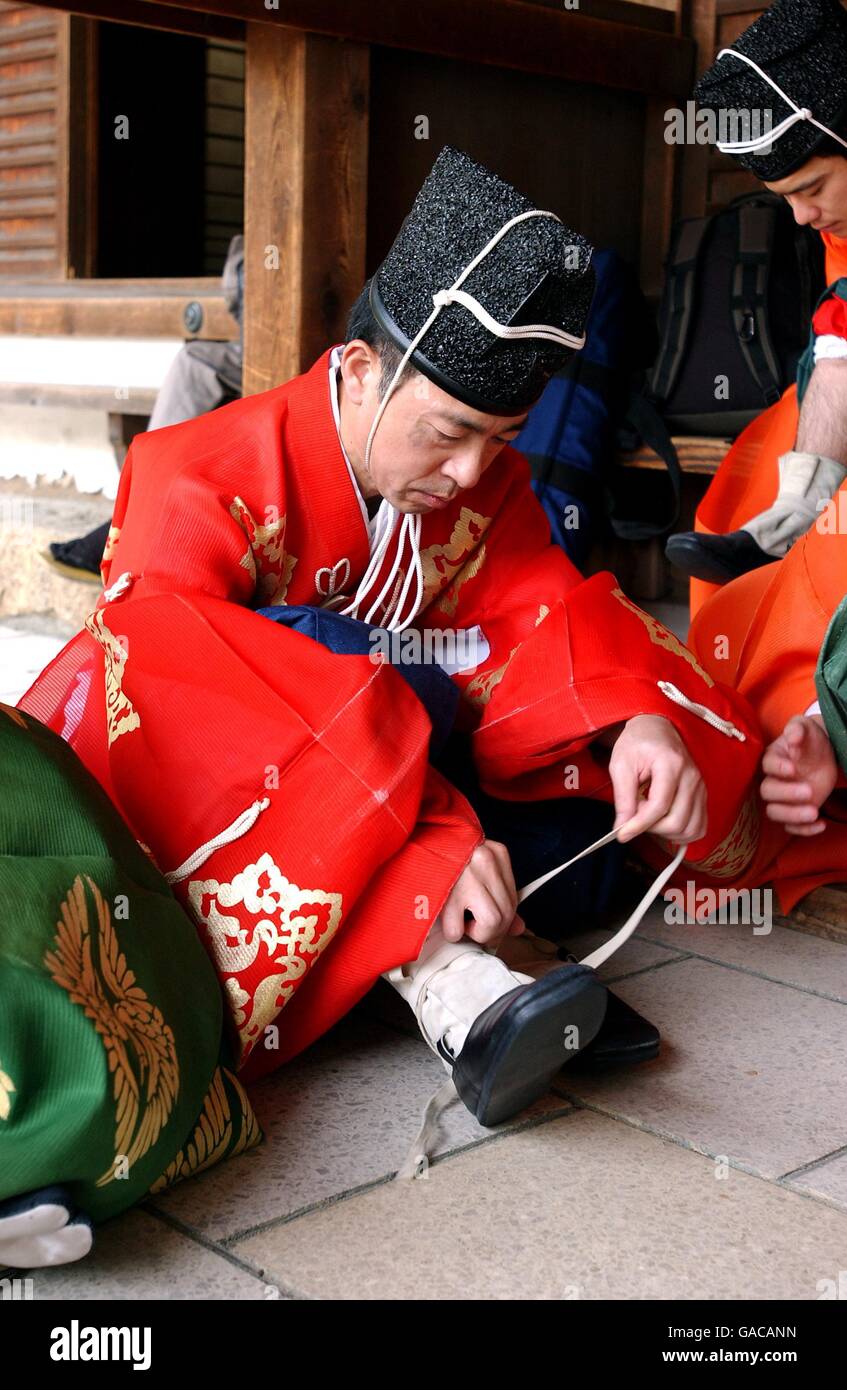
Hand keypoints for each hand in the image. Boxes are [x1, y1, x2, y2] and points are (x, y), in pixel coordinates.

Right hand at [439, 840, 524, 945]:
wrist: (410, 841)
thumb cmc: (443, 858)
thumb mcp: (478, 869)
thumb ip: (501, 897)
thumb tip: (520, 928)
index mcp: (497, 853)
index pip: (514, 901)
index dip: (501, 920)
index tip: (483, 921)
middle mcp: (486, 861)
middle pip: (505, 915)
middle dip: (490, 931)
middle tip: (472, 926)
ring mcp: (468, 876)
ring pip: (491, 924)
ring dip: (474, 933)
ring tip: (460, 921)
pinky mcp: (446, 891)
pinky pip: (458, 930)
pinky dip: (452, 932)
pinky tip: (445, 917)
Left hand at [609, 714, 706, 844]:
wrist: (656, 729)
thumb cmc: (637, 744)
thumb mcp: (621, 766)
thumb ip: (623, 798)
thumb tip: (623, 828)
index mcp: (671, 764)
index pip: (659, 806)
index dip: (638, 825)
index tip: (621, 834)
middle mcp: (692, 778)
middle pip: (677, 822)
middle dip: (652, 828)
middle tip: (636, 814)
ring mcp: (701, 788)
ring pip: (690, 829)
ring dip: (666, 832)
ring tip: (649, 815)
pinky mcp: (703, 796)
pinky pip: (698, 826)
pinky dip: (680, 832)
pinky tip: (664, 820)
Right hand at [760, 714, 837, 835]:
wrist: (822, 753)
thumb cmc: (810, 739)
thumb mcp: (806, 728)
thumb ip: (797, 728)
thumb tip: (792, 736)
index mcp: (773, 758)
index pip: (767, 765)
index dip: (777, 769)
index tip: (793, 769)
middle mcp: (774, 779)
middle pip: (768, 792)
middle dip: (787, 794)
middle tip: (809, 792)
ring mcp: (783, 798)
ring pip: (775, 812)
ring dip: (792, 815)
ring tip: (814, 813)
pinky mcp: (794, 810)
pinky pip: (792, 826)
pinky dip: (805, 829)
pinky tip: (822, 824)